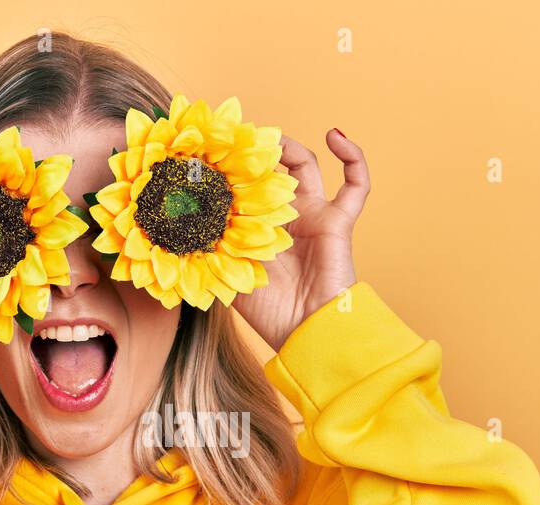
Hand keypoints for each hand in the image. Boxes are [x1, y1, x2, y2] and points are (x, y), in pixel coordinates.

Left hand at [233, 128, 369, 351]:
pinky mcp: (338, 219)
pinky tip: (335, 136)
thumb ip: (211, 246)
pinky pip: (356, 184)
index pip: (245, 188)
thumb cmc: (269, 313)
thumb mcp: (228, 274)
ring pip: (307, 166)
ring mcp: (313, 215)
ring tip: (272, 138)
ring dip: (290, 147)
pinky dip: (352, 157)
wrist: (306, 333)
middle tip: (239, 138)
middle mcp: (285, 217)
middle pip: (273, 171)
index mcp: (259, 229)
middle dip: (257, 153)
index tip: (212, 148)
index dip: (232, 168)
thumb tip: (183, 220)